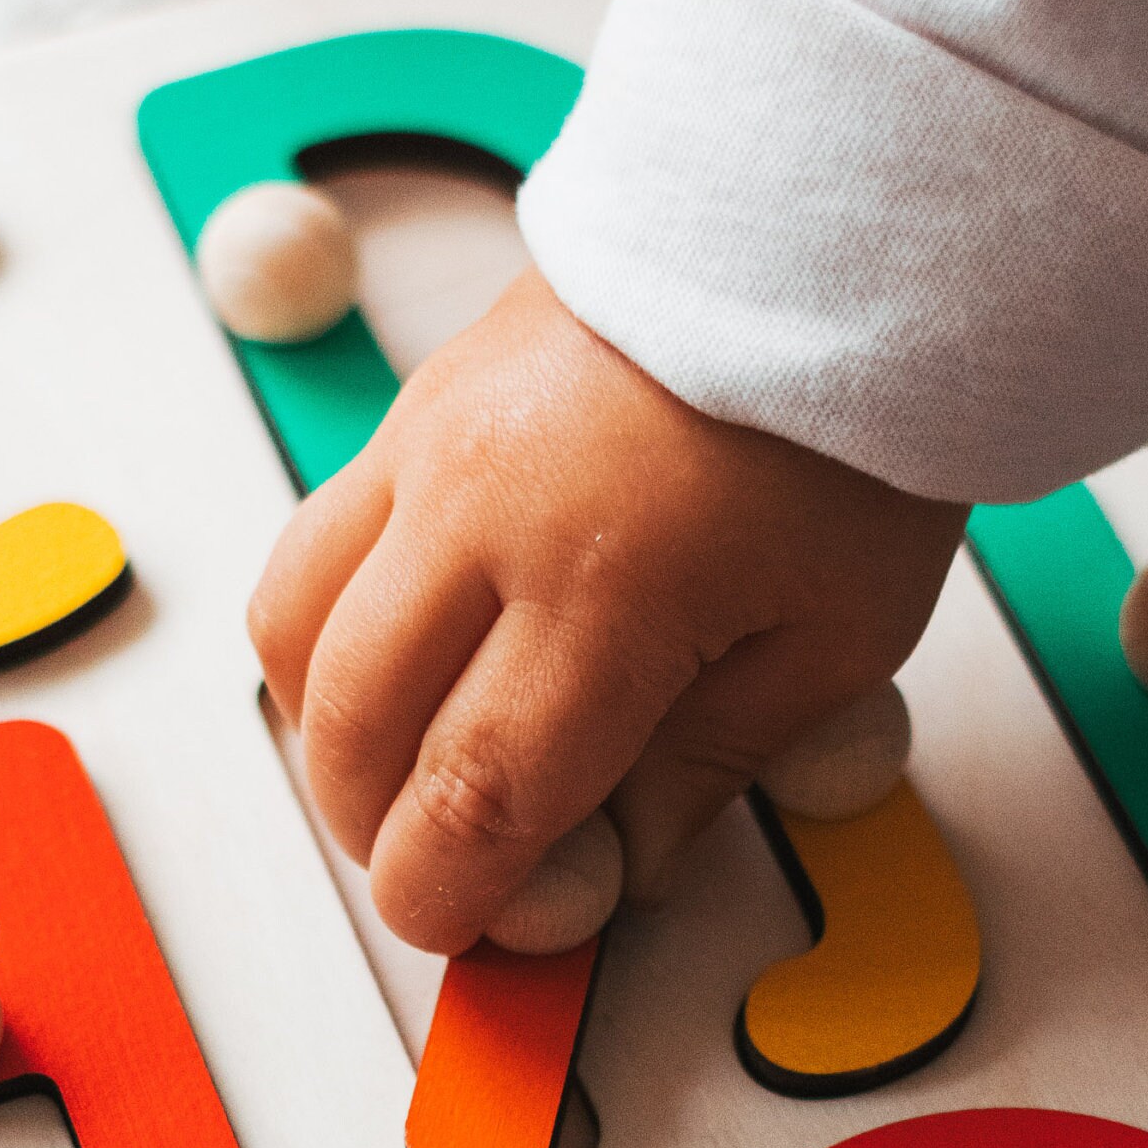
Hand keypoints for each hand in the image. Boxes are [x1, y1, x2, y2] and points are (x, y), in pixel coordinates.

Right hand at [250, 267, 966, 955]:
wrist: (834, 218)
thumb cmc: (854, 428)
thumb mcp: (837, 632)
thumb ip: (712, 763)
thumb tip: (621, 864)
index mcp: (607, 589)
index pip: (471, 797)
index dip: (452, 895)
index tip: (481, 929)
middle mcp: (485, 514)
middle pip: (352, 726)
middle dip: (381, 831)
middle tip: (452, 868)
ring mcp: (429, 446)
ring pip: (293, 628)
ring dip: (329, 732)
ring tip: (409, 772)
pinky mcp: (416, 403)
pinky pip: (320, 541)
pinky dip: (336, 630)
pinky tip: (413, 662)